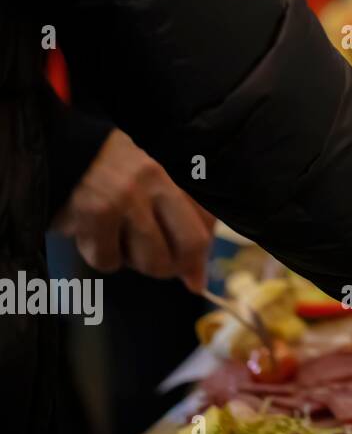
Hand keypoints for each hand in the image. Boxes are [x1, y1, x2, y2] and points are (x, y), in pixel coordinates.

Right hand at [52, 130, 213, 290]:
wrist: (61, 152)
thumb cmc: (112, 173)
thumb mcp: (152, 183)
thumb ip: (179, 223)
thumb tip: (196, 282)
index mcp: (175, 171)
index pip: (208, 223)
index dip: (201, 255)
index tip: (193, 273)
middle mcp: (156, 181)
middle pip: (190, 244)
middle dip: (175, 266)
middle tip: (157, 263)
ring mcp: (126, 197)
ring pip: (151, 260)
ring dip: (135, 262)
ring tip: (121, 241)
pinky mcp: (95, 214)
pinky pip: (109, 261)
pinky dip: (103, 257)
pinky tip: (95, 235)